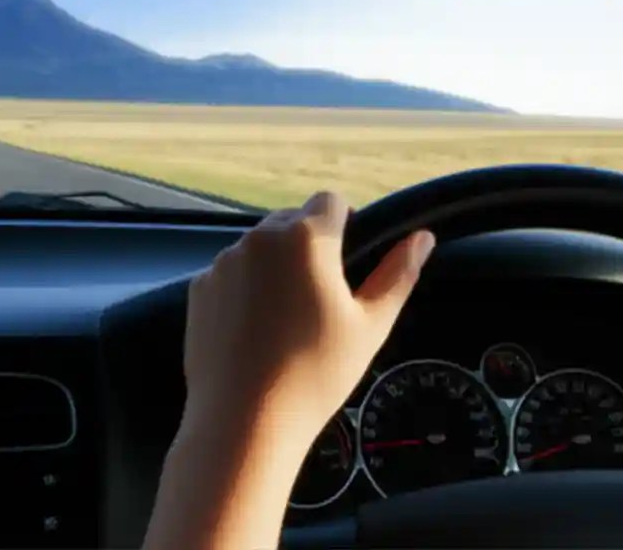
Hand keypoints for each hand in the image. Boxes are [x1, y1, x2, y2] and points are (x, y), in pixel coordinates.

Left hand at [144, 191, 434, 549]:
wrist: (244, 421)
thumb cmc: (316, 374)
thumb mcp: (371, 326)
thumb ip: (398, 273)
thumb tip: (423, 238)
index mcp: (307, 238)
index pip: (332, 200)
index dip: (346, 224)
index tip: (349, 263)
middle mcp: (260, 238)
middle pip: (293, 220)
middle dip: (310, 245)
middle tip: (322, 298)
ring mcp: (224, 262)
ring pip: (260, 247)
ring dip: (276, 266)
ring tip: (287, 320)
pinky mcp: (200, 288)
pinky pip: (232, 273)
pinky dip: (246, 289)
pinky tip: (256, 331)